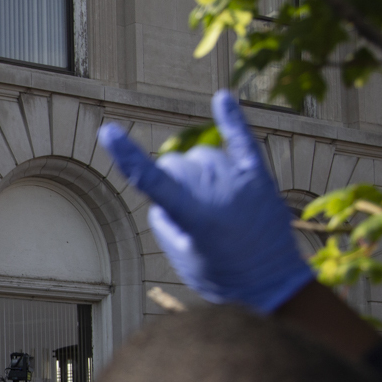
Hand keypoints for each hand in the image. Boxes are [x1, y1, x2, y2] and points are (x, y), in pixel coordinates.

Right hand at [98, 90, 313, 312]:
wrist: (273, 284)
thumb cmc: (223, 277)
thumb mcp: (182, 256)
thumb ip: (165, 220)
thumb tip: (163, 192)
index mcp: (194, 217)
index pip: (152, 180)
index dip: (127, 155)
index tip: (108, 132)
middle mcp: (217, 193)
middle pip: (177, 165)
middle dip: (171, 181)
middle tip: (185, 213)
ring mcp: (240, 182)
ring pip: (203, 156)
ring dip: (196, 172)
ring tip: (210, 202)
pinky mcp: (260, 178)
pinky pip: (243, 141)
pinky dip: (232, 120)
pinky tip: (222, 98)